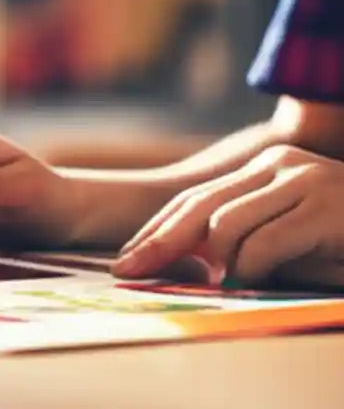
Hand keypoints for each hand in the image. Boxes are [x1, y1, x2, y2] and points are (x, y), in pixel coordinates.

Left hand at [114, 146, 343, 286]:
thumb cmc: (343, 242)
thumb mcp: (285, 234)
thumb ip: (240, 238)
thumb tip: (184, 263)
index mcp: (265, 168)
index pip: (195, 199)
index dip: (156, 231)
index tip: (127, 259)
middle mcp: (280, 166)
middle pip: (198, 207)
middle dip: (159, 243)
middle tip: (128, 272)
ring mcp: (304, 181)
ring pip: (226, 227)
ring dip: (221, 264)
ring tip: (226, 283)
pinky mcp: (325, 208)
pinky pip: (264, 245)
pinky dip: (252, 270)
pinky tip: (253, 281)